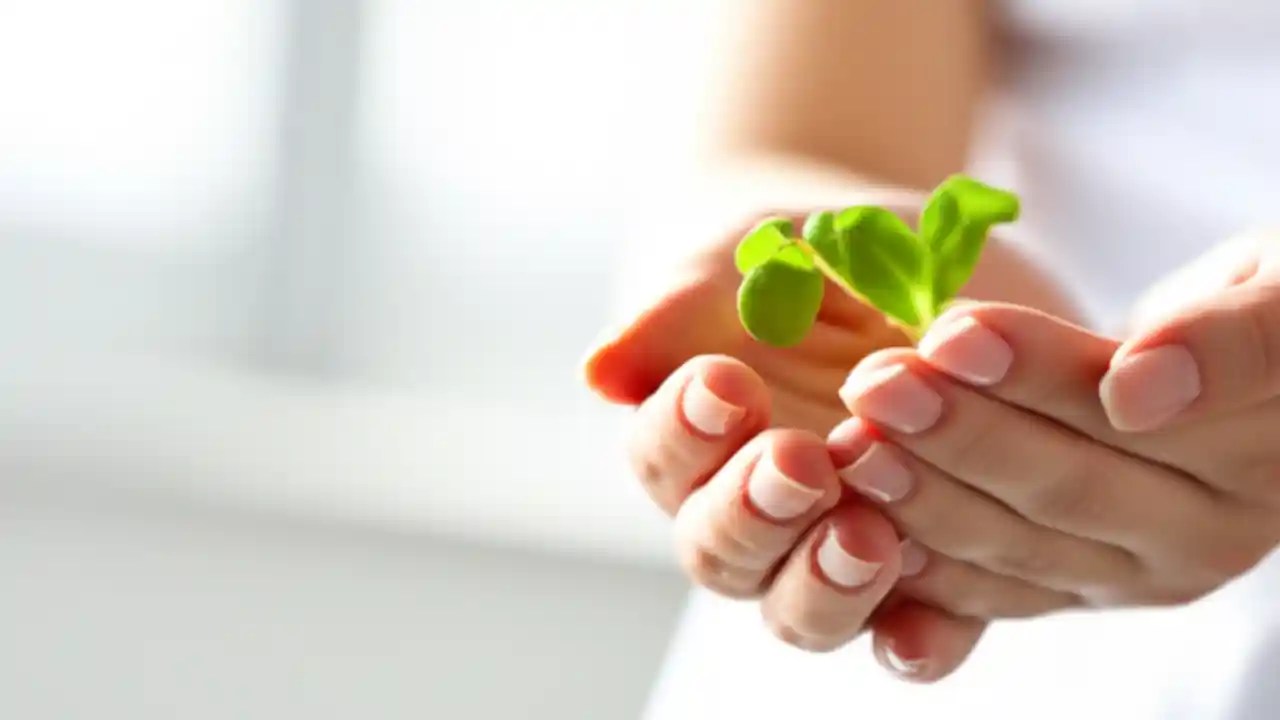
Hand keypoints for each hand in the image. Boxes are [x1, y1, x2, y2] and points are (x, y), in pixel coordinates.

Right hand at [583, 198, 1076, 680]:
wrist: (902, 279)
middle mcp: (749, 517)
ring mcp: (827, 557)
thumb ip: (680, 314)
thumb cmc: (803, 268)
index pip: (664, 457)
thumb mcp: (749, 265)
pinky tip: (922, 631)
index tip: (723, 383)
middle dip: (752, 511)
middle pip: (722, 551)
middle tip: (797, 461)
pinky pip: (911, 635)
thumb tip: (600, 373)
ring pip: (801, 609)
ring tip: (864, 536)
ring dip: (824, 583)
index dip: (683, 430)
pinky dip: (915, 641)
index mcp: (693, 446)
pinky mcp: (920, 579)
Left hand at [822, 232, 1279, 640]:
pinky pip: (990, 591)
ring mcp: (1133, 573)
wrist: (1230, 362)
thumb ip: (1240, 336)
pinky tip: (859, 523)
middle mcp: (1204, 538)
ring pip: (1014, 542)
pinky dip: (923, 564)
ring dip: (922, 493)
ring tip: (850, 439)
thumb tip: (1138, 390)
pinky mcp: (1074, 589)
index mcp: (1268, 459)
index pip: (1132, 410)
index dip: (1036, 373)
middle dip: (959, 432)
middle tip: (874, 381)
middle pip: (1065, 486)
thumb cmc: (1255, 305)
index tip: (952, 335)